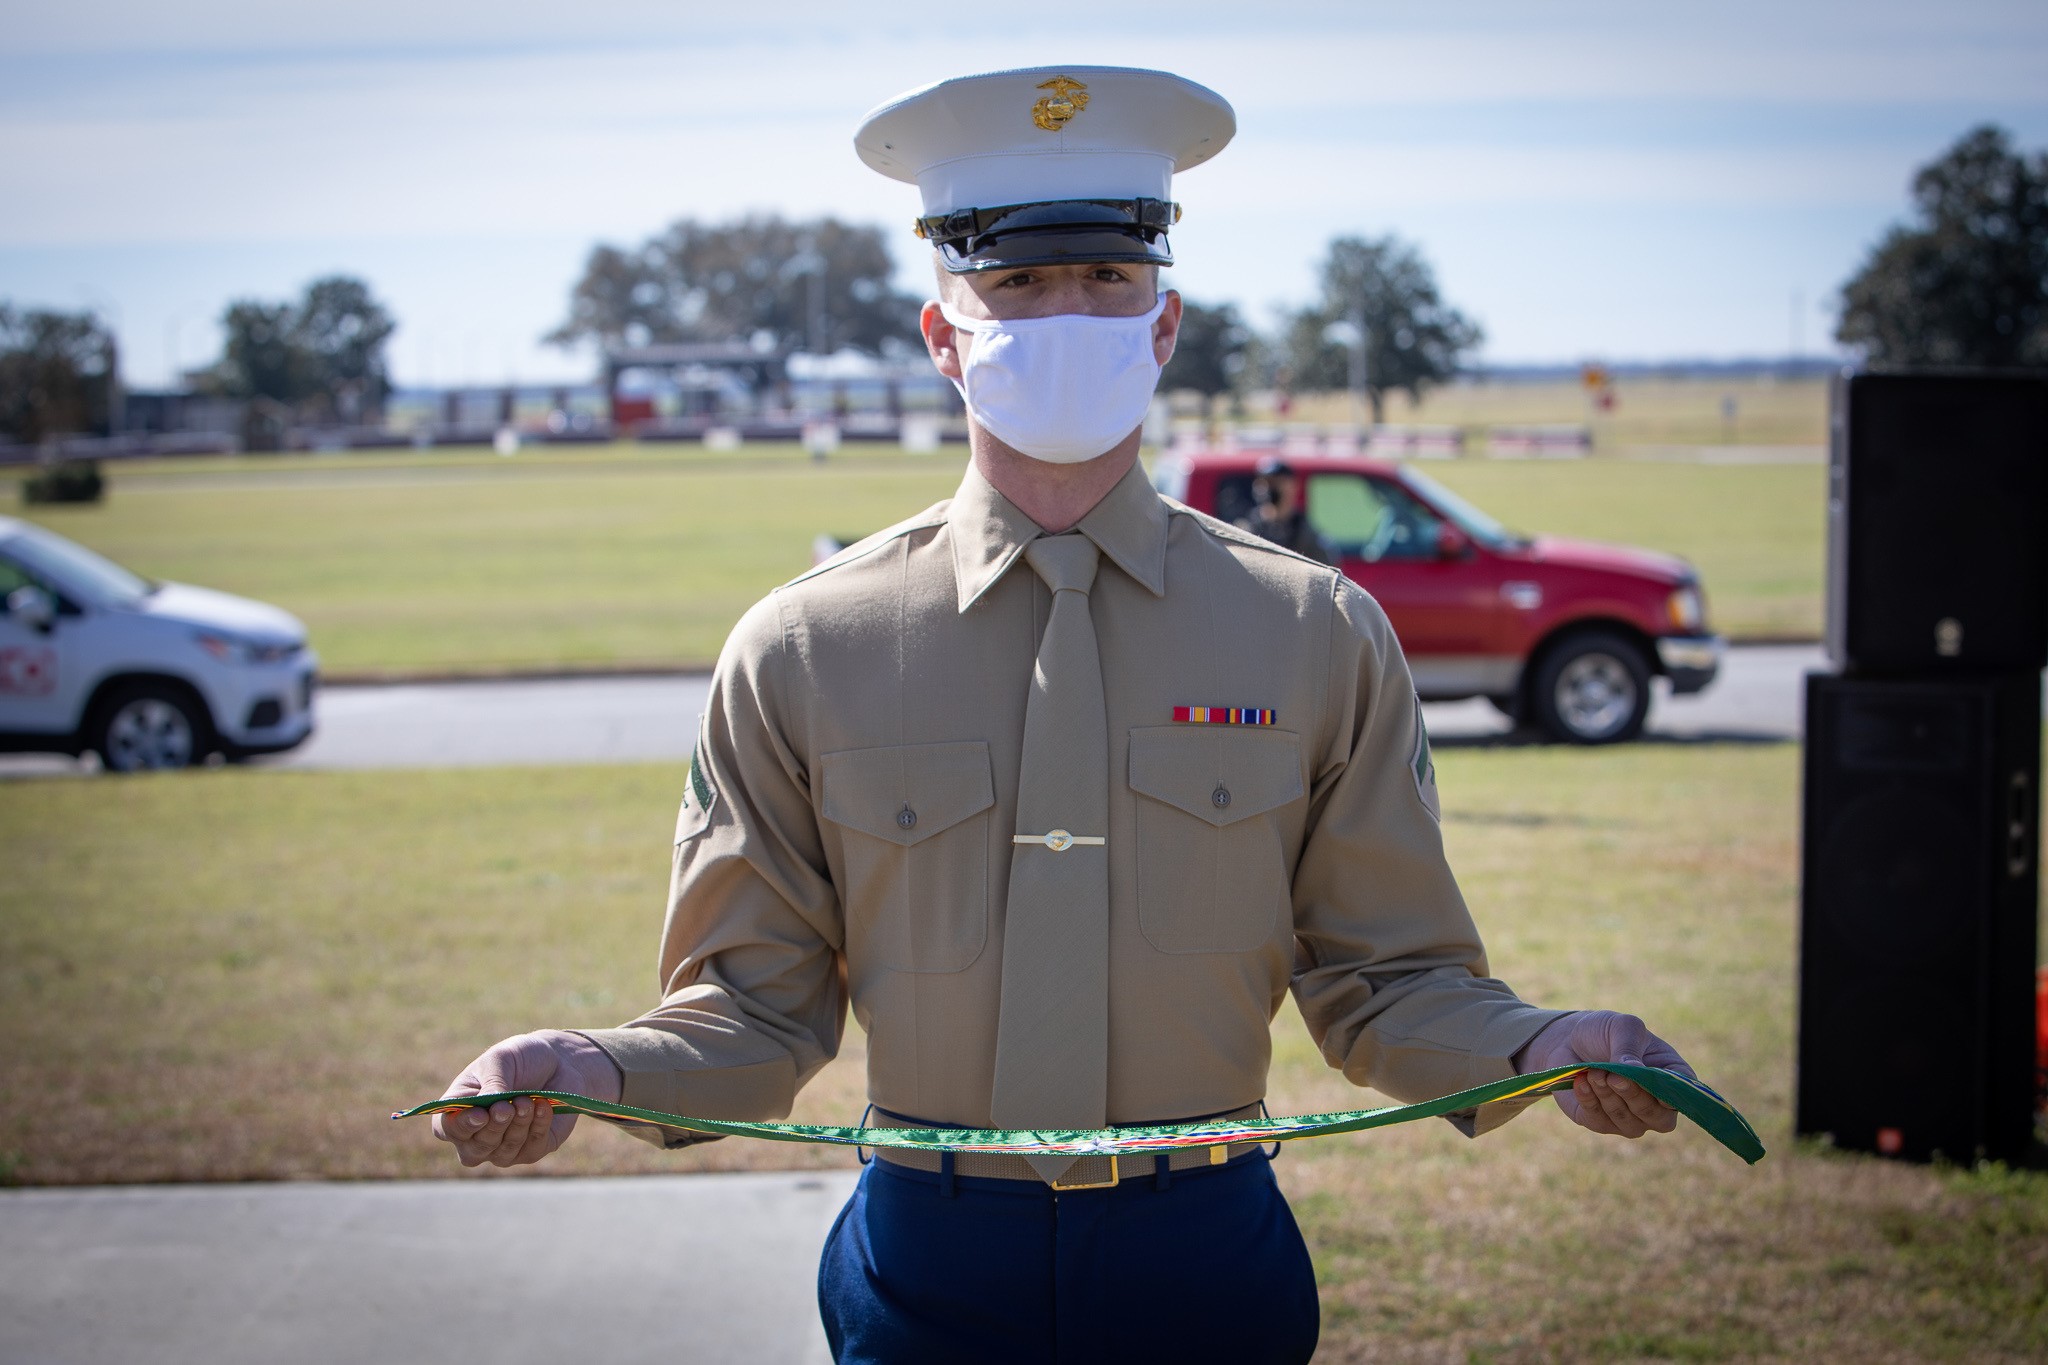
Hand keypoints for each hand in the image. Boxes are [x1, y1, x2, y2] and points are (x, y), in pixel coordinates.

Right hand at [431, 1030, 623, 1168]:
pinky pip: (530, 1149)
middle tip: (508, 1106)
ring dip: (517, 1126)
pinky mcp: (531, 1150)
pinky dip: (538, 1127)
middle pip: (474, 1150)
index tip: (480, 1114)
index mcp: (458, 1109)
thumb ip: (493, 1082)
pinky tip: (543, 1106)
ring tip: (528, 1100)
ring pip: (503, 1152)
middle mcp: (475, 1135)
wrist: (559, 1062)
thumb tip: (490, 1106)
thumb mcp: (503, 1059)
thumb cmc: (521, 1059)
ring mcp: (502, 1147)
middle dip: (493, 1128)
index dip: (460, 1126)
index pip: (446, 1129)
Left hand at [1513, 1010, 1696, 1138]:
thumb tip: (1635, 1071)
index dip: (1672, 1096)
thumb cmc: (1605, 1032)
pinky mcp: (1601, 1122)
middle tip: (1613, 1076)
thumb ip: (1629, 1047)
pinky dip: (1589, 1100)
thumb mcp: (1621, 1027)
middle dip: (1634, 1097)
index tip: (1651, 1083)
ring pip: (1628, 1123)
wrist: (1569, 1040)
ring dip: (1609, 1096)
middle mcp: (1657, 1104)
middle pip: (1658, 1118)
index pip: (1683, 1096)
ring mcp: (1631, 1117)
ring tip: (1594, 1071)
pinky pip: (1600, 1121)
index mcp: (1671, 1076)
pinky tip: (1582, 1080)